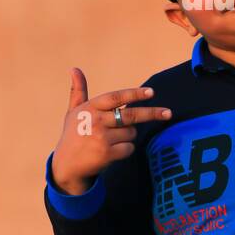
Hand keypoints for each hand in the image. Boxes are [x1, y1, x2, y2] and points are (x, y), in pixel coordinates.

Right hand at [50, 68, 171, 194]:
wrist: (65, 165)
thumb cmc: (73, 135)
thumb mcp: (73, 112)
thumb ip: (78, 91)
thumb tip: (74, 68)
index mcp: (89, 108)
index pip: (116, 97)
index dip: (134, 94)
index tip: (151, 92)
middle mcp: (96, 121)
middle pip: (131, 115)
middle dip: (152, 113)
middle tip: (168, 113)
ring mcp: (101, 138)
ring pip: (131, 133)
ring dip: (128, 135)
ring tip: (112, 139)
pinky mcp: (107, 154)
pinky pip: (129, 148)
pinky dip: (126, 149)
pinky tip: (113, 151)